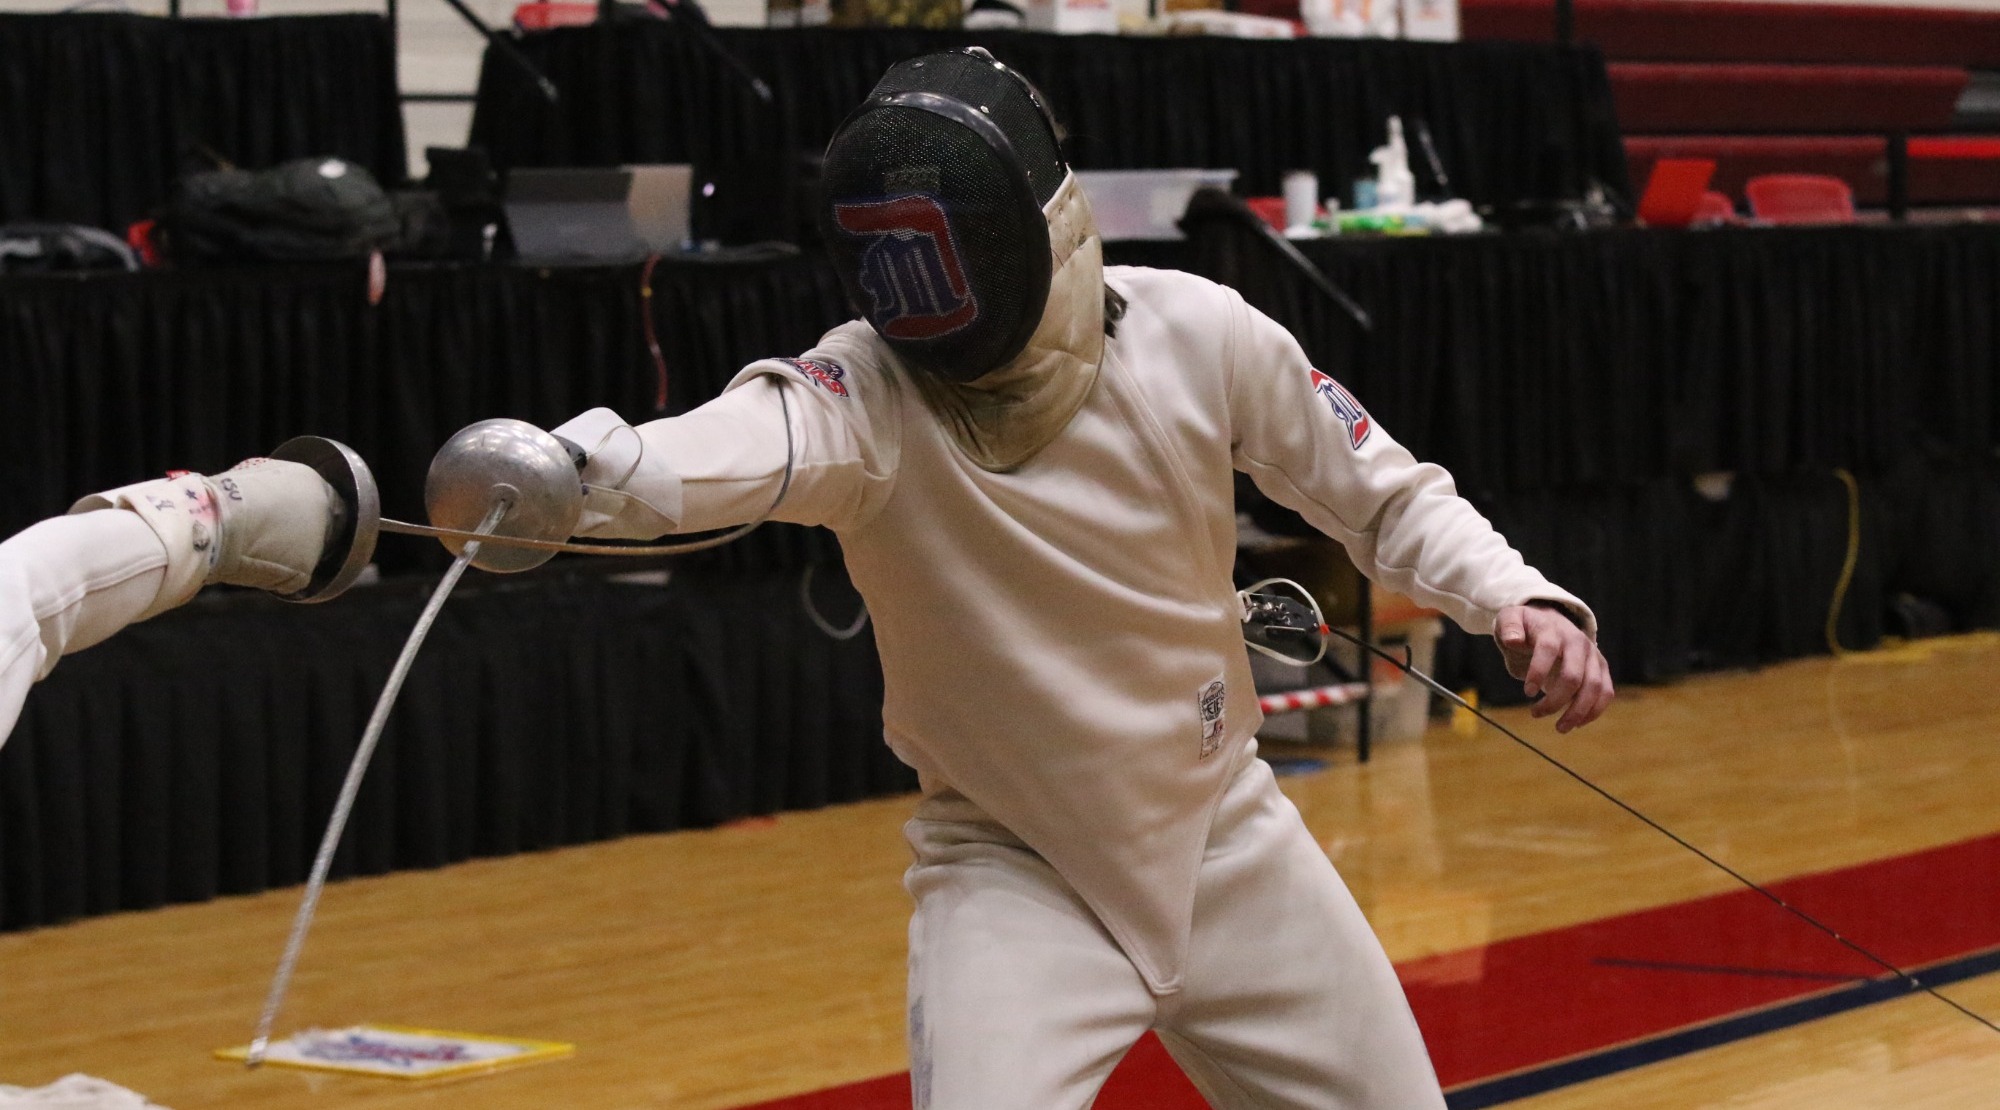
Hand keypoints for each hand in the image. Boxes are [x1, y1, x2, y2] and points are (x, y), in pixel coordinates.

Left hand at [1494, 604, 1613, 732]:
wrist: (1549, 620)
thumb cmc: (1526, 625)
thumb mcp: (1510, 619)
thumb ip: (1509, 627)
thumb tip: (1512, 640)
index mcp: (1554, 630)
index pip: (1549, 649)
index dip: (1538, 671)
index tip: (1527, 693)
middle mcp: (1578, 642)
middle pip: (1574, 675)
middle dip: (1556, 700)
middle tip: (1535, 714)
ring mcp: (1593, 655)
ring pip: (1594, 686)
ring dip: (1578, 711)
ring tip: (1560, 728)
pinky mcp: (1601, 668)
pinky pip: (1606, 692)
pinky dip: (1595, 710)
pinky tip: (1577, 723)